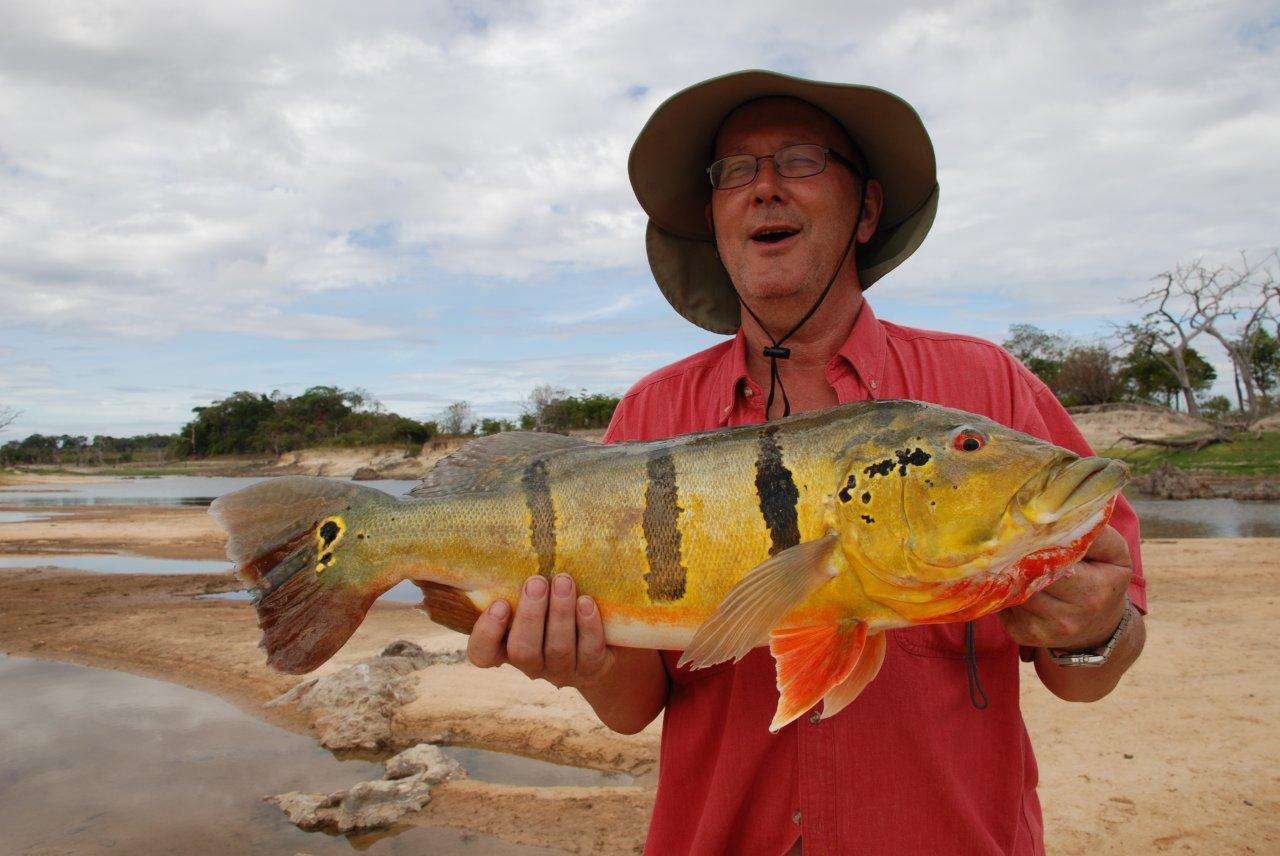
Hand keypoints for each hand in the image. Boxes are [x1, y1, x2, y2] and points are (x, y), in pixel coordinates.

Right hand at [467, 573, 615, 689]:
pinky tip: (587, 602)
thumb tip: (502, 534)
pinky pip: (589, 651)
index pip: (482, 654)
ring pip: (558, 649)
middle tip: (537, 582)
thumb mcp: (531, 595)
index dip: (486, 634)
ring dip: (560, 613)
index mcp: (506, 646)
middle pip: (523, 650)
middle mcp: (531, 663)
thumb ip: (515, 579)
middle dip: (530, 616)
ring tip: (564, 581)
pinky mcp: (591, 669)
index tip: (499, 604)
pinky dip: (588, 626)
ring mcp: (561, 670)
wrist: (601, 636)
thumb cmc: (552, 602)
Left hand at [999, 525, 1132, 650]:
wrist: (1101, 629)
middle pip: (1026, 578)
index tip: (1026, 528)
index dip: (1037, 545)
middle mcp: (1065, 618)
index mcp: (1090, 593)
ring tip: (1012, 555)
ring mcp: (1041, 630)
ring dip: (1007, 571)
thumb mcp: (1114, 555)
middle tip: (1009, 536)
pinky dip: (1004, 589)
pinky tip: (1014, 580)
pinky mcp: (1021, 635)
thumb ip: (1095, 534)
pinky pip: (1002, 604)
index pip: (1053, 565)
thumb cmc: (1104, 581)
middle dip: (1017, 556)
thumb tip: (1067, 514)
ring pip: (1010, 589)